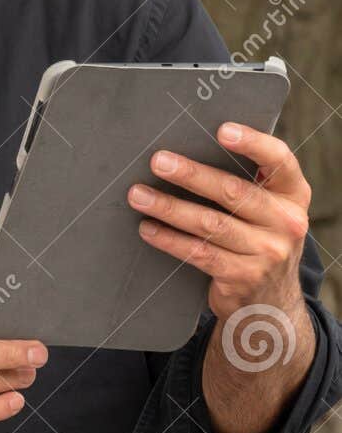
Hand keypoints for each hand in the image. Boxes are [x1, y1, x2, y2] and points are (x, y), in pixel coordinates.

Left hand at [127, 123, 310, 321]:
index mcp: (293, 195)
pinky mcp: (243, 277)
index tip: (222, 130)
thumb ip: (248, 184)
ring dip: (169, 207)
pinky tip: (148, 228)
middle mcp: (287, 223)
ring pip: (210, 224)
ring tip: (139, 195)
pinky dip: (169, 239)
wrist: (271, 303)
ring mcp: (267, 253)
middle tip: (158, 161)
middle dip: (191, 175)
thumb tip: (189, 151)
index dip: (253, 143)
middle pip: (234, 192)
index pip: (279, 161)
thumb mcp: (269, 212)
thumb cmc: (259, 240)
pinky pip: (199, 252)